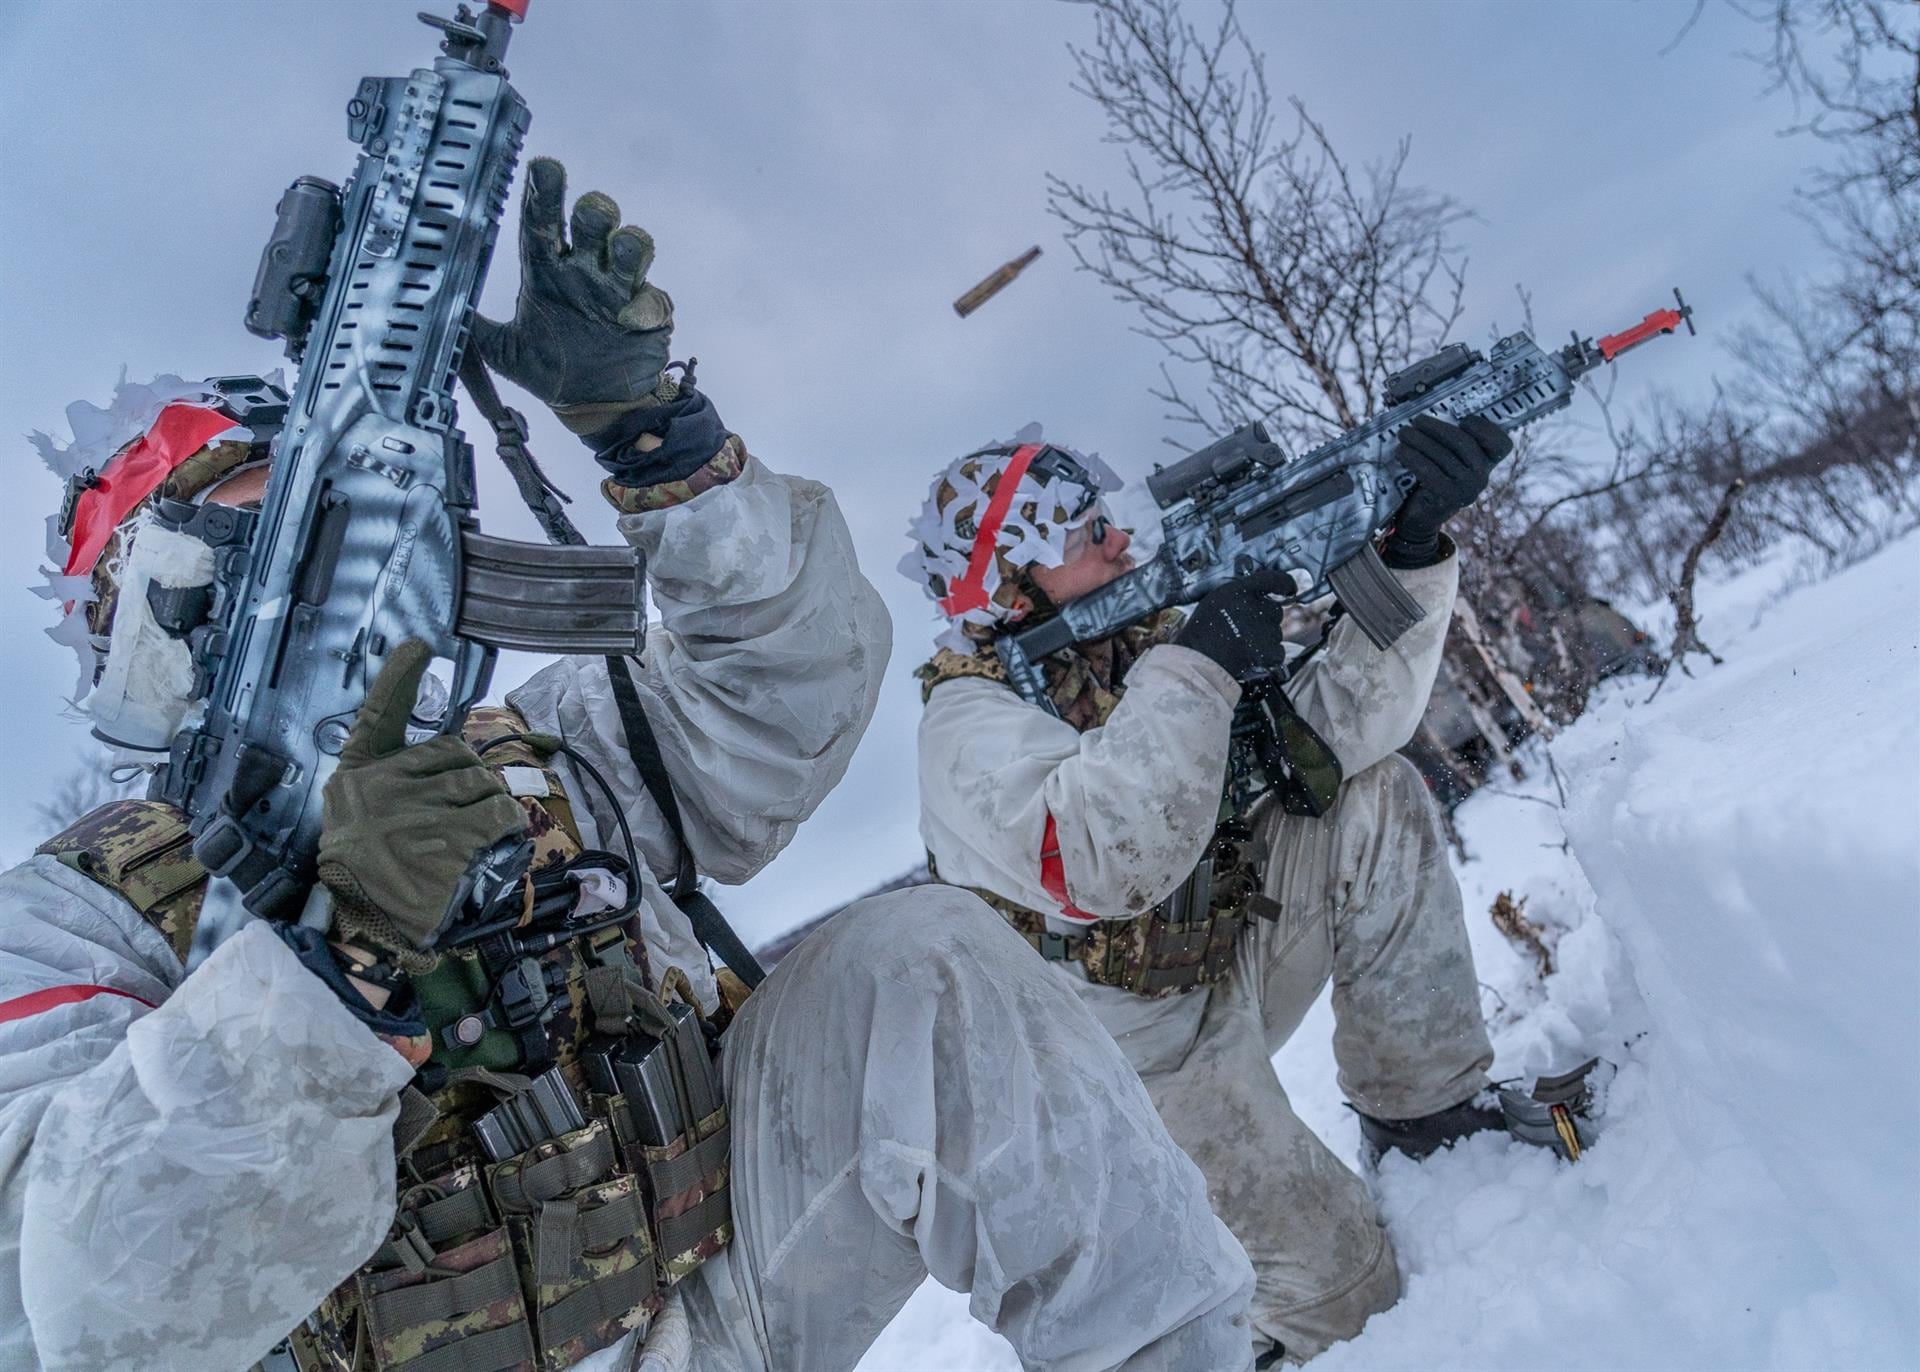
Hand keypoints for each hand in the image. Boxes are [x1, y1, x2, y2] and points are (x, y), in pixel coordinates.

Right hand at [317, 641, 527, 970]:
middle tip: (455, 816)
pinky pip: (501, 819)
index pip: (378, 717)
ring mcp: (421, 818)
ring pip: (486, 788)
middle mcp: (387, 791)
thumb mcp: (357, 812)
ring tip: (472, 836)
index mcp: (362, 777)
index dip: (396, 679)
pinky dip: (504, 831)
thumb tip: (425, 707)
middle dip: (470, 784)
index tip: (417, 644)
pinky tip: (489, 849)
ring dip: (491, 810)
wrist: (361, 926)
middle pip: (461, 760)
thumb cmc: (365, 864)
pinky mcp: (453, 849)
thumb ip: (386, 766)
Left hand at [471, 157, 673, 421]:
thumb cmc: (551, 370)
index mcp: (548, 271)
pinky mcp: (649, 314)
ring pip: (630, 246)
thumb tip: (433, 309)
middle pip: (593, 221)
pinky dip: (642, 304)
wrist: (595, 406)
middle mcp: (584, 271)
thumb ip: (474, 326)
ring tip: (617, 253)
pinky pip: (652, 297)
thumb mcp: (503, 351)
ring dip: (626, 244)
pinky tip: (628, 320)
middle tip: (589, 214)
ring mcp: (619, 290)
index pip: (544, 222)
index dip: (544, 193)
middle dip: (593, 211)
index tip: (544, 167)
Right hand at [1175, 567, 1297, 681]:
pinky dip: (1268, 656)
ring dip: (1265, 638)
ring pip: (1276, 632)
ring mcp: (1264, 629)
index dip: (1285, 583)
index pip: (1273, 579)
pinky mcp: (1268, 650)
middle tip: (1245, 629)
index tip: (1289, 587)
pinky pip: (1278, 651)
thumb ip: (1238, 595)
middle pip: (1275, 610)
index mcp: (1240, 591)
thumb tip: (1257, 597)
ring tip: (1242, 645)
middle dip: (1266, 619)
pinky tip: (1251, 657)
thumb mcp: (1214, 601)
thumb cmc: (1200, 634)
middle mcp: (1254, 606)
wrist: (1198, 661)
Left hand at [1381, 414, 1512, 567]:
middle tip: (1417, 421)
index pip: (1501, 444)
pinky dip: (1413, 458)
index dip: (1485, 428)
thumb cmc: (1431, 480)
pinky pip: (1430, 471)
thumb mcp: (1445, 460)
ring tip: (1404, 433)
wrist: (1421, 516)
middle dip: (1438, 428)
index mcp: (1486, 464)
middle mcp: (1482, 476)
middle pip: (1465, 443)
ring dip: (1419, 440)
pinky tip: (1401, 452)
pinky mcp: (1448, 498)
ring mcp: (1467, 489)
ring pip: (1443, 455)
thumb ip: (1447, 441)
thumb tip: (1430, 414)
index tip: (1464, 419)